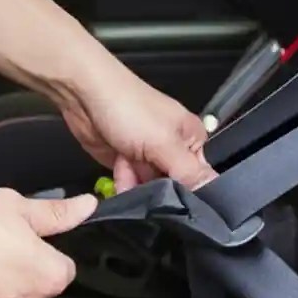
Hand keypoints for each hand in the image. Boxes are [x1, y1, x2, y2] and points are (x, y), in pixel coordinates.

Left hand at [57, 63, 217, 191]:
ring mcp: (148, 155)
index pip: (201, 176)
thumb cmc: (128, 106)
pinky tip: (119, 171)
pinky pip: (131, 185)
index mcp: (191, 138)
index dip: (191, 191)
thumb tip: (212, 189)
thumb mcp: (165, 142)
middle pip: (175, 185)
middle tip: (147, 180)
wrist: (84, 96)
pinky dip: (125, 184)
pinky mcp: (126, 162)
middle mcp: (172, 148)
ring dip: (138, 187)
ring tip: (128, 169)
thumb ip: (189, 171)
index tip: (179, 201)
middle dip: (160, 190)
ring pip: (151, 189)